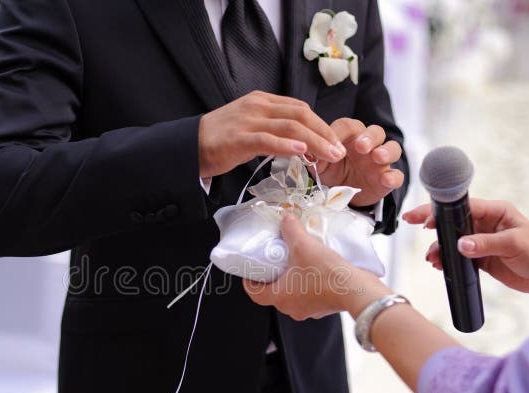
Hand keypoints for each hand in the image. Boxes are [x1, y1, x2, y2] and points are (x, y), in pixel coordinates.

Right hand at [198, 91, 346, 177]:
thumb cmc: (220, 140)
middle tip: (339, 150)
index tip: (333, 142)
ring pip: (290, 127)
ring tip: (330, 155)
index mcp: (262, 101)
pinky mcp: (239, 139)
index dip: (321, 125)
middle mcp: (258, 106)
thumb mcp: (250, 127)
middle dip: (324, 132)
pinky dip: (288, 146)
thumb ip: (273, 129)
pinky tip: (303, 152)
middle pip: (301, 115)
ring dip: (314, 141)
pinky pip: (268, 140)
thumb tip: (300, 143)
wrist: (189, 146)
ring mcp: (248, 121)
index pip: (299, 109)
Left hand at [243, 216, 388, 320]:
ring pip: (294, 295)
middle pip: (274, 293)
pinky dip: (310, 285)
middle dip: (274, 278)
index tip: (250, 273)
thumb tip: (286, 220)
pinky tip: (316, 270)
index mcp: (280, 297)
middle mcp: (292, 308)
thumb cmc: (327, 274)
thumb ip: (291, 230)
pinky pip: (311, 296)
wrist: (357, 289)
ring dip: (293, 281)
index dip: (250, 282)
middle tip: (275, 263)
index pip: (255, 293)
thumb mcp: (303, 245)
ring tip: (298, 264)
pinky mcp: (324, 308)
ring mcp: (309, 310)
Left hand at [316, 118, 403, 206]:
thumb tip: (308, 152)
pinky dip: (393, 177)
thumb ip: (316, 157)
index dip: (340, 133)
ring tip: (377, 157)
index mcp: (350, 137)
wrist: (343, 196)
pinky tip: (386, 180)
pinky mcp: (386, 179)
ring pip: (393, 148)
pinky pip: (397, 175)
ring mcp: (380, 161)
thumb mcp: (320, 165)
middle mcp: (368, 145)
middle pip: (375, 131)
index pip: (348, 126)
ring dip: (387, 151)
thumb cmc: (333, 172)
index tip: (331, 144)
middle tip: (360, 146)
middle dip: (369, 137)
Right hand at [403, 199, 528, 297]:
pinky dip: (446, 260)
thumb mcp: (513, 244)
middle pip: (452, 221)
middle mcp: (486, 223)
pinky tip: (440, 265)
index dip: (441, 210)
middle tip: (411, 224)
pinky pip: (457, 256)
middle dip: (432, 225)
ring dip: (438, 248)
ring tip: (432, 258)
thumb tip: (459, 245)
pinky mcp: (480, 257)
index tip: (423, 217)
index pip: (462, 206)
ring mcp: (481, 240)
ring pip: (451, 240)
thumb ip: (485, 244)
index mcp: (496, 211)